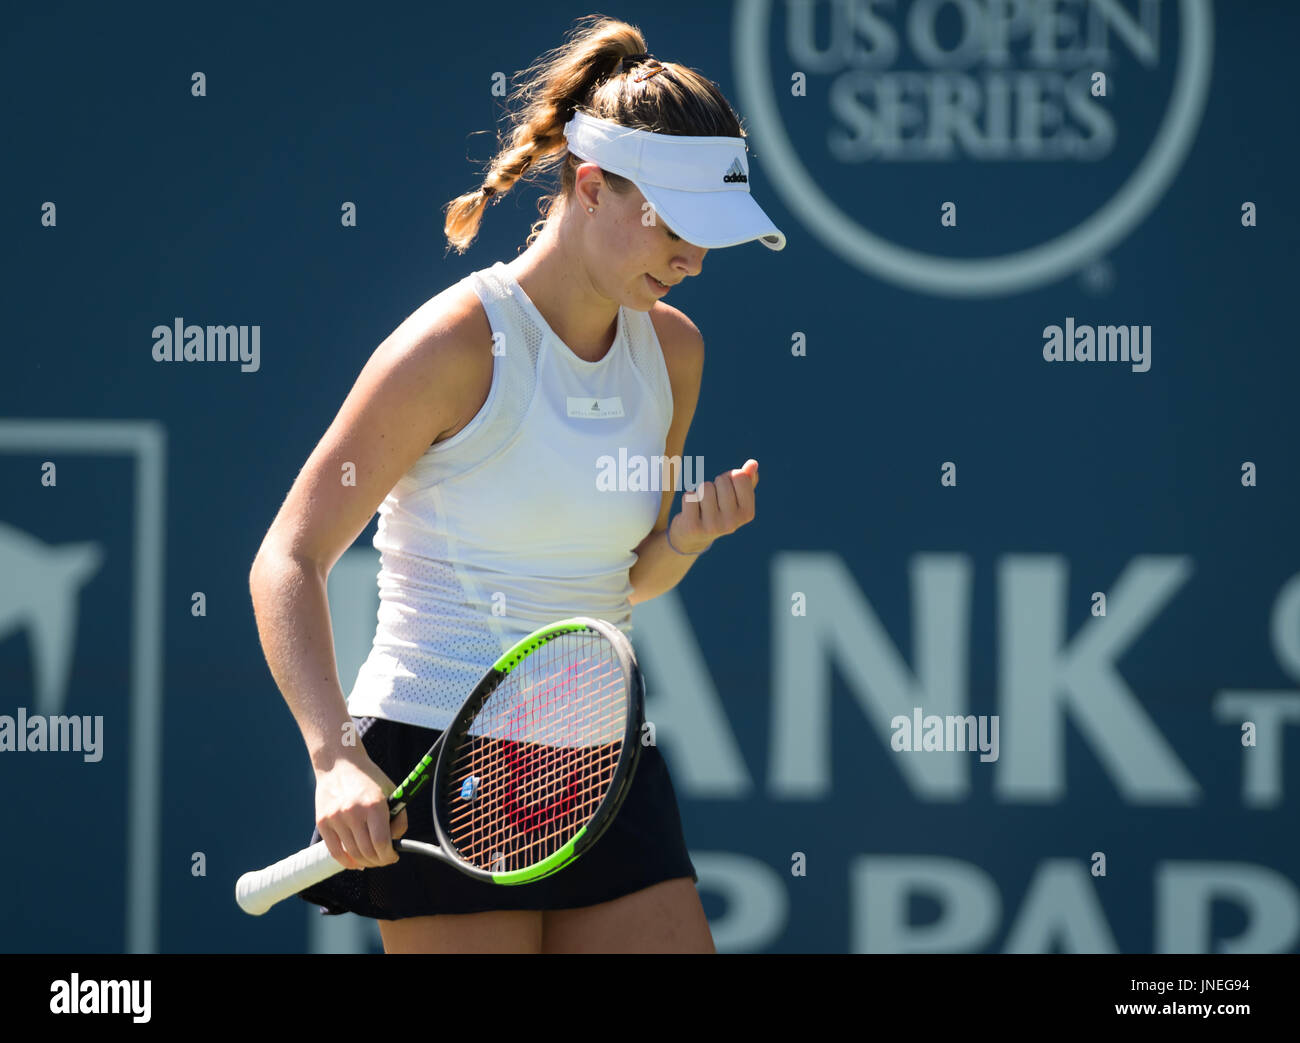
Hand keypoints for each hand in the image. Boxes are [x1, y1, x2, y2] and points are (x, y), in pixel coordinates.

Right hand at [313, 750, 407, 869]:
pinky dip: (346, 861)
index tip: (393, 856)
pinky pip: (334, 851)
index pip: (381, 843)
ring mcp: (335, 818)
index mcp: (374, 804)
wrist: (339, 763)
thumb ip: (399, 818)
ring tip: (371, 859)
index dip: (389, 855)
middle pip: (367, 851)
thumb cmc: (369, 779)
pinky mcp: (322, 822)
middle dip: (379, 861)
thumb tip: (394, 843)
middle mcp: (353, 812)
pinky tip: (355, 862)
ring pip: (352, 854)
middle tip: (383, 859)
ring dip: (364, 862)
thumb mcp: (391, 792)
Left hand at [670, 458, 758, 552]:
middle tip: (712, 501)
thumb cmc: (717, 510)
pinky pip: (689, 496)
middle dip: (715, 484)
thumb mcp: (735, 497)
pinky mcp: (693, 527)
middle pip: (722, 480)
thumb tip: (753, 463)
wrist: (693, 538)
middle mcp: (732, 522)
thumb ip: (746, 480)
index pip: (740, 476)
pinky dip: (688, 498)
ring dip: (701, 492)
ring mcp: (713, 526)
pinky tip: (691, 511)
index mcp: (747, 513)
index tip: (726, 491)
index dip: (729, 478)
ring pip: (705, 487)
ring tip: (701, 506)